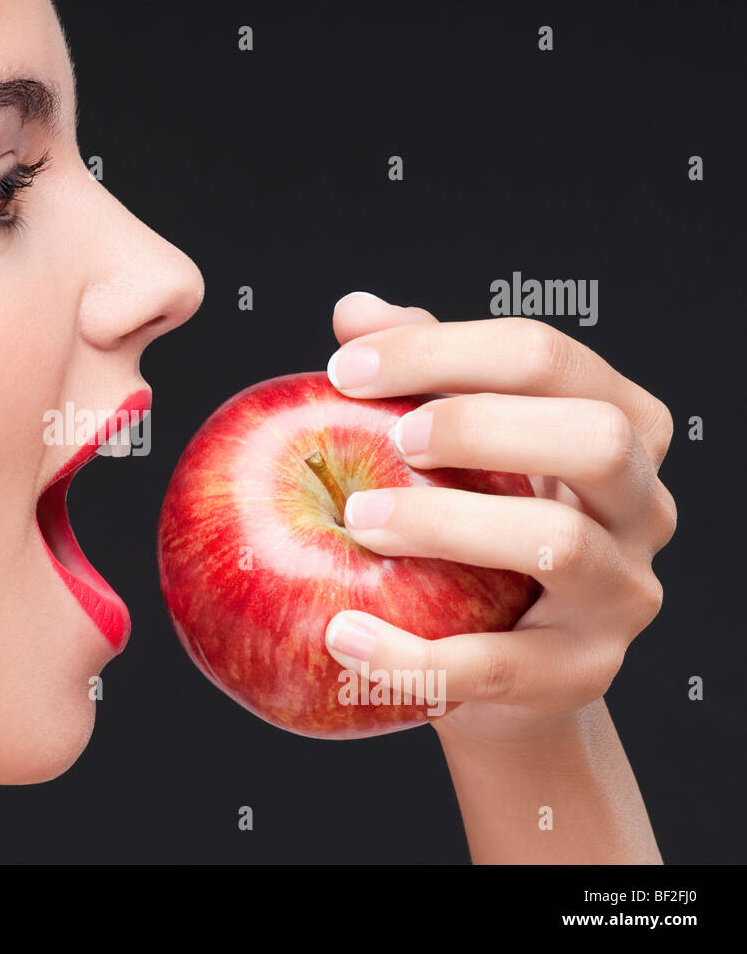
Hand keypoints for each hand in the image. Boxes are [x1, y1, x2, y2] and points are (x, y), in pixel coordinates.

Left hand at [320, 292, 675, 744]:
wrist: (512, 667)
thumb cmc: (481, 533)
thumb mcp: (463, 448)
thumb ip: (419, 377)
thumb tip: (355, 311)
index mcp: (619, 425)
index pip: (546, 358)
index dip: (444, 350)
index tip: (346, 367)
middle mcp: (642, 504)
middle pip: (595, 437)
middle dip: (480, 424)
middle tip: (389, 441)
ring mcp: (622, 592)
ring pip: (559, 544)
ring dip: (446, 524)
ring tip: (358, 521)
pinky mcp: (580, 673)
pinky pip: (497, 664)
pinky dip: (411, 652)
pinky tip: (342, 634)